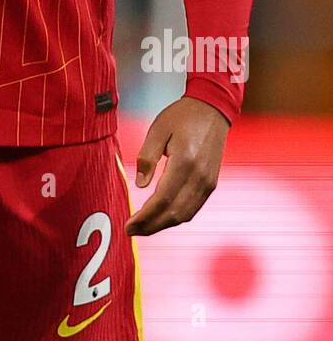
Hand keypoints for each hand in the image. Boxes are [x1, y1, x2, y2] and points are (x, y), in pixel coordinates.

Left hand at [125, 96, 227, 236]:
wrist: (212, 109)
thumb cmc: (182, 116)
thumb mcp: (157, 129)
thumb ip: (147, 157)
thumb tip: (140, 185)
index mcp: (185, 162)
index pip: (162, 199)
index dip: (145, 216)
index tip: (129, 224)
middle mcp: (200, 177)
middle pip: (174, 213)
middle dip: (151, 226)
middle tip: (131, 231)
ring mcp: (208, 182)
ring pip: (185, 214)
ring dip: (163, 225)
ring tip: (143, 228)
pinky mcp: (211, 183)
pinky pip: (193, 208)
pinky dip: (176, 217)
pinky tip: (162, 218)